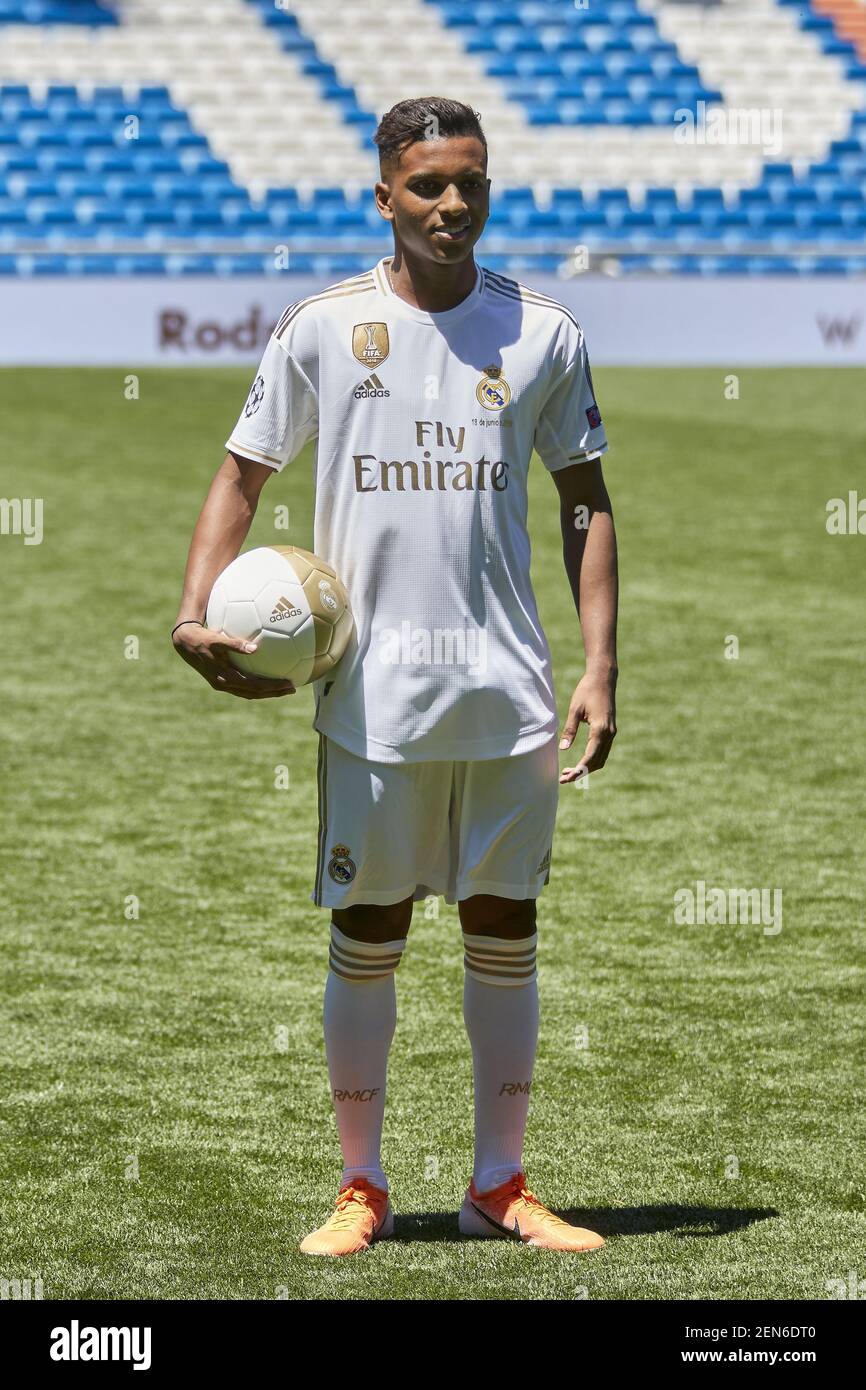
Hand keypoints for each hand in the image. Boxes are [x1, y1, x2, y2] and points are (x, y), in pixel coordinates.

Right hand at [172, 623, 295, 699]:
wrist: (184, 643)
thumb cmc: (202, 638)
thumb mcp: (217, 639)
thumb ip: (235, 644)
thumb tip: (255, 648)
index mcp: (226, 678)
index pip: (254, 686)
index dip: (272, 687)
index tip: (289, 683)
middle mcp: (225, 684)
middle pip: (255, 693)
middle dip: (274, 692)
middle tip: (292, 688)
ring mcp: (223, 684)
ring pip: (249, 693)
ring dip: (267, 691)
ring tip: (284, 687)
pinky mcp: (222, 681)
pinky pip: (244, 686)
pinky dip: (257, 685)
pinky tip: (266, 677)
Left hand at [558, 670, 616, 783]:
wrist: (604, 678)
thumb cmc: (587, 690)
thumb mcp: (574, 709)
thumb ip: (569, 730)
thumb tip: (563, 749)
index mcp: (600, 729)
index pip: (589, 757)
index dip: (578, 770)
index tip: (566, 778)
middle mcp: (609, 733)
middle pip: (596, 762)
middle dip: (581, 773)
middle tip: (564, 778)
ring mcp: (612, 732)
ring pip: (601, 759)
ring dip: (587, 768)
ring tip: (569, 771)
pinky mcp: (610, 730)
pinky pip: (603, 751)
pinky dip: (592, 760)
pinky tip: (580, 761)